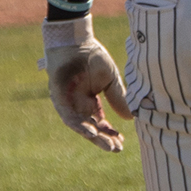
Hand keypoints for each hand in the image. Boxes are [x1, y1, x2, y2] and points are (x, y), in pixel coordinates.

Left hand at [44, 25, 132, 152]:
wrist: (75, 41)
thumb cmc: (91, 56)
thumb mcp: (110, 79)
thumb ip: (118, 97)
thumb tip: (131, 117)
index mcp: (90, 101)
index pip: (100, 122)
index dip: (110, 133)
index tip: (122, 142)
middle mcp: (78, 106)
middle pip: (91, 128)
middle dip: (104, 140)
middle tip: (117, 149)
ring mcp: (68, 104)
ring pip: (81, 126)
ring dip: (94, 137)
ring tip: (108, 146)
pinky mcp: (59, 100)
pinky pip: (69, 117)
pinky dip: (80, 126)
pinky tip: (91, 133)